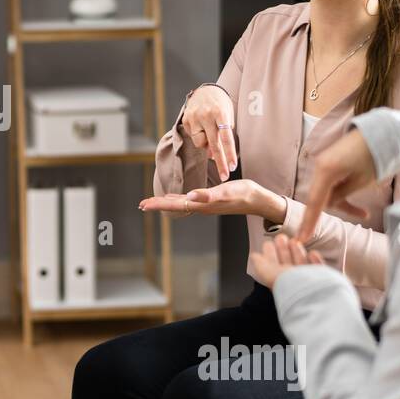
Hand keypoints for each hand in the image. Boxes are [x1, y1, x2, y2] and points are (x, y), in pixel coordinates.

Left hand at [140, 178, 284, 221]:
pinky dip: (177, 199)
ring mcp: (205, 205)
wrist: (259, 200)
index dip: (159, 204)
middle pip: (174, 206)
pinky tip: (173, 198)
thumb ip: (208, 195)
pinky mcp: (210, 200)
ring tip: (152, 202)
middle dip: (157, 205)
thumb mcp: (227, 192)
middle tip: (141, 205)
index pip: (175, 205)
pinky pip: (188, 201)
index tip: (144, 205)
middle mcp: (201, 207)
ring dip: (165, 203)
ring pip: (180, 204)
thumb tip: (190, 197)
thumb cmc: (245, 194)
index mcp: (202, 205)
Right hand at [181, 85, 236, 181]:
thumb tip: (212, 155)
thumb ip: (223, 135)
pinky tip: (202, 128)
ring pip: (201, 143)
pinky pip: (194, 137)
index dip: (229, 154)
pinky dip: (199, 137)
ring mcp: (194, 118)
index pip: (226, 138)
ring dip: (207, 144)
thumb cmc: (220, 106)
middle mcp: (206, 115)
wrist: (205, 91)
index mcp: (220, 113)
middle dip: (220, 162)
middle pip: (214, 145)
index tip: (232, 168)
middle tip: (224, 176)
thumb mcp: (227, 116)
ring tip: (209, 132)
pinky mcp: (186, 120)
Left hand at [251, 232, 324, 289]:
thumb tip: (254, 256)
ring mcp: (307, 280)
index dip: (270, 253)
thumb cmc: (287, 283)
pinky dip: (315, 260)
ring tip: (295, 242)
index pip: (272, 265)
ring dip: (297, 251)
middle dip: (283, 249)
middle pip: (287, 263)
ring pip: (301, 264)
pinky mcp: (322, 279)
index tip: (268, 244)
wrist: (308, 293)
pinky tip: (313, 253)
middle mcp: (292, 280)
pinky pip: (318, 268)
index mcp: (278, 279)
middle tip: (281, 238)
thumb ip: (259, 263)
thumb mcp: (265, 271)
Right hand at [298, 129, 376, 240]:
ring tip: (366, 210)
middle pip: (319, 197)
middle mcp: (320, 166)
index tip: (302, 239)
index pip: (315, 203)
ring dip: (343, 202)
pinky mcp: (330, 162)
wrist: (382, 131)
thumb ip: (341, 195)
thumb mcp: (361, 181)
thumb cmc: (373, 156)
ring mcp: (324, 163)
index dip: (309, 223)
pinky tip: (358, 199)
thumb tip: (329, 205)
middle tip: (363, 215)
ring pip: (326, 191)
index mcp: (326, 171)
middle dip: (339, 209)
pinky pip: (330, 183)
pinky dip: (341, 193)